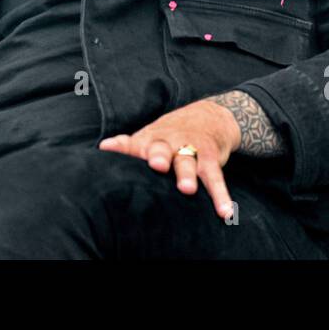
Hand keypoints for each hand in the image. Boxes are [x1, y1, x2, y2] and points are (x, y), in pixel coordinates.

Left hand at [97, 99, 241, 220]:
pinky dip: (221, 195)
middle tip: (156, 165)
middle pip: (162, 148)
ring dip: (188, 174)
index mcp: (150, 138)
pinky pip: (216, 177)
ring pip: (189, 161)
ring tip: (187, 189)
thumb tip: (103, 148)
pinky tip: (225, 212)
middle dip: (159, 156)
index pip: (133, 143)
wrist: (208, 117)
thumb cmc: (170, 134)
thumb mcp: (149, 136)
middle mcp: (170, 141)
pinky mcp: (211, 157)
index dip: (122, 147)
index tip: (108, 149)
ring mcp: (191, 148)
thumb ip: (128, 145)